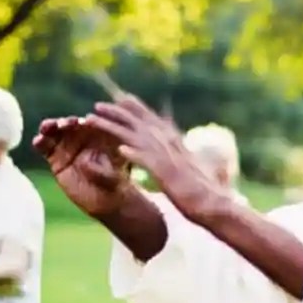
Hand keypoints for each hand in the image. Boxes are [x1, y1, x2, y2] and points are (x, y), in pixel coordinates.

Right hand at [33, 116, 131, 217]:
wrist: (105, 201)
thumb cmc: (116, 186)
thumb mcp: (115, 179)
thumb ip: (102, 172)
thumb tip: (85, 163)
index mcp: (102, 137)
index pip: (94, 126)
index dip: (88, 122)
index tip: (83, 122)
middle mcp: (84, 138)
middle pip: (72, 126)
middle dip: (66, 122)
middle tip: (61, 124)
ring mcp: (68, 147)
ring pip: (56, 133)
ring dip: (50, 127)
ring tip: (47, 128)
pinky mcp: (55, 158)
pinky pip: (45, 147)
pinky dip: (40, 142)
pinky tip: (38, 141)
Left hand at [84, 96, 215, 211]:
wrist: (210, 202)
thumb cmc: (198, 187)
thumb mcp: (185, 163)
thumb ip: (175, 152)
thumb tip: (171, 147)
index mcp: (172, 139)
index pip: (151, 118)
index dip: (134, 108)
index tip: (119, 100)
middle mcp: (168, 142)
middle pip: (138, 122)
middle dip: (116, 112)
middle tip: (97, 105)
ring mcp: (166, 156)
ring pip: (134, 136)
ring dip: (112, 126)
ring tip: (92, 121)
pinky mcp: (166, 172)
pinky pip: (147, 160)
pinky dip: (135, 153)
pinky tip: (121, 150)